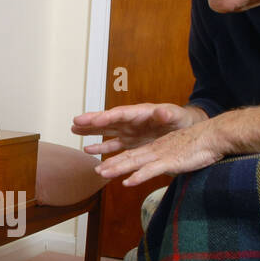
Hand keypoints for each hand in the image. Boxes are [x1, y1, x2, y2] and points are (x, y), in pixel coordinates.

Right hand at [72, 102, 205, 156]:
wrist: (186, 129)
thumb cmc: (181, 120)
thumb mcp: (176, 116)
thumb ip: (168, 114)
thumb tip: (162, 111)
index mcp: (140, 113)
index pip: (120, 114)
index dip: (107, 116)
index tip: (93, 119)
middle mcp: (131, 121)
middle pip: (108, 120)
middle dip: (92, 121)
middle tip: (75, 121)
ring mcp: (129, 133)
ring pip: (106, 132)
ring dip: (91, 132)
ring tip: (73, 131)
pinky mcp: (131, 143)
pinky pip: (113, 146)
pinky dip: (101, 148)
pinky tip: (88, 149)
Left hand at [96, 118, 224, 186]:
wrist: (215, 136)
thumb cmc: (201, 145)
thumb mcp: (181, 153)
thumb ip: (171, 161)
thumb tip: (165, 167)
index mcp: (157, 147)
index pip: (134, 154)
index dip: (118, 160)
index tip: (105, 166)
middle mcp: (155, 149)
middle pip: (129, 157)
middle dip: (111, 164)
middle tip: (96, 171)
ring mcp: (161, 154)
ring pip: (135, 161)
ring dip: (118, 168)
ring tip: (102, 173)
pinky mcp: (170, 161)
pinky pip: (152, 170)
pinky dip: (138, 176)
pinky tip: (127, 182)